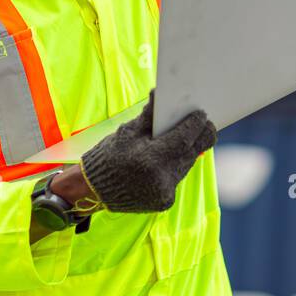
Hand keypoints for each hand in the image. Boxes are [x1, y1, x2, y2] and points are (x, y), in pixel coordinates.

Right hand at [77, 90, 217, 213]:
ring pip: (187, 164)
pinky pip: (177, 177)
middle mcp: (162, 179)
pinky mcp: (165, 201)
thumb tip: (160, 93)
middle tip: (203, 122)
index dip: (196, 124)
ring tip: (186, 136)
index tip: (201, 113)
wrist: (93, 190)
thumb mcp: (127, 131)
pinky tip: (169, 157)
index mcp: (151, 159)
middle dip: (200, 135)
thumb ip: (149, 115)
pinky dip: (175, 165)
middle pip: (192, 152)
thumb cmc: (109, 156)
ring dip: (188, 150)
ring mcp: (165, 193)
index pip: (185, 138)